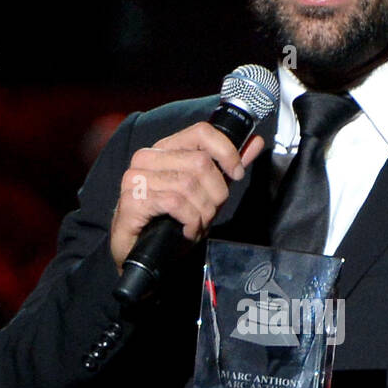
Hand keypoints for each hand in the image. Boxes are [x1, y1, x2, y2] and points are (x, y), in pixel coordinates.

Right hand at [110, 123, 265, 272]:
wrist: (143, 256)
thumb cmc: (172, 223)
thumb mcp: (206, 193)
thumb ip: (227, 167)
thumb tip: (255, 143)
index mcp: (164, 149)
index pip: (201, 132)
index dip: (226, 151)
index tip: (236, 174)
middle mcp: (147, 158)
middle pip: (200, 162)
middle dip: (215, 193)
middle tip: (209, 213)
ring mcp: (136, 178)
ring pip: (189, 185)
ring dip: (202, 212)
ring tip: (196, 224)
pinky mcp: (132, 199)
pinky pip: (176, 203)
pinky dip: (190, 221)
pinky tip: (186, 231)